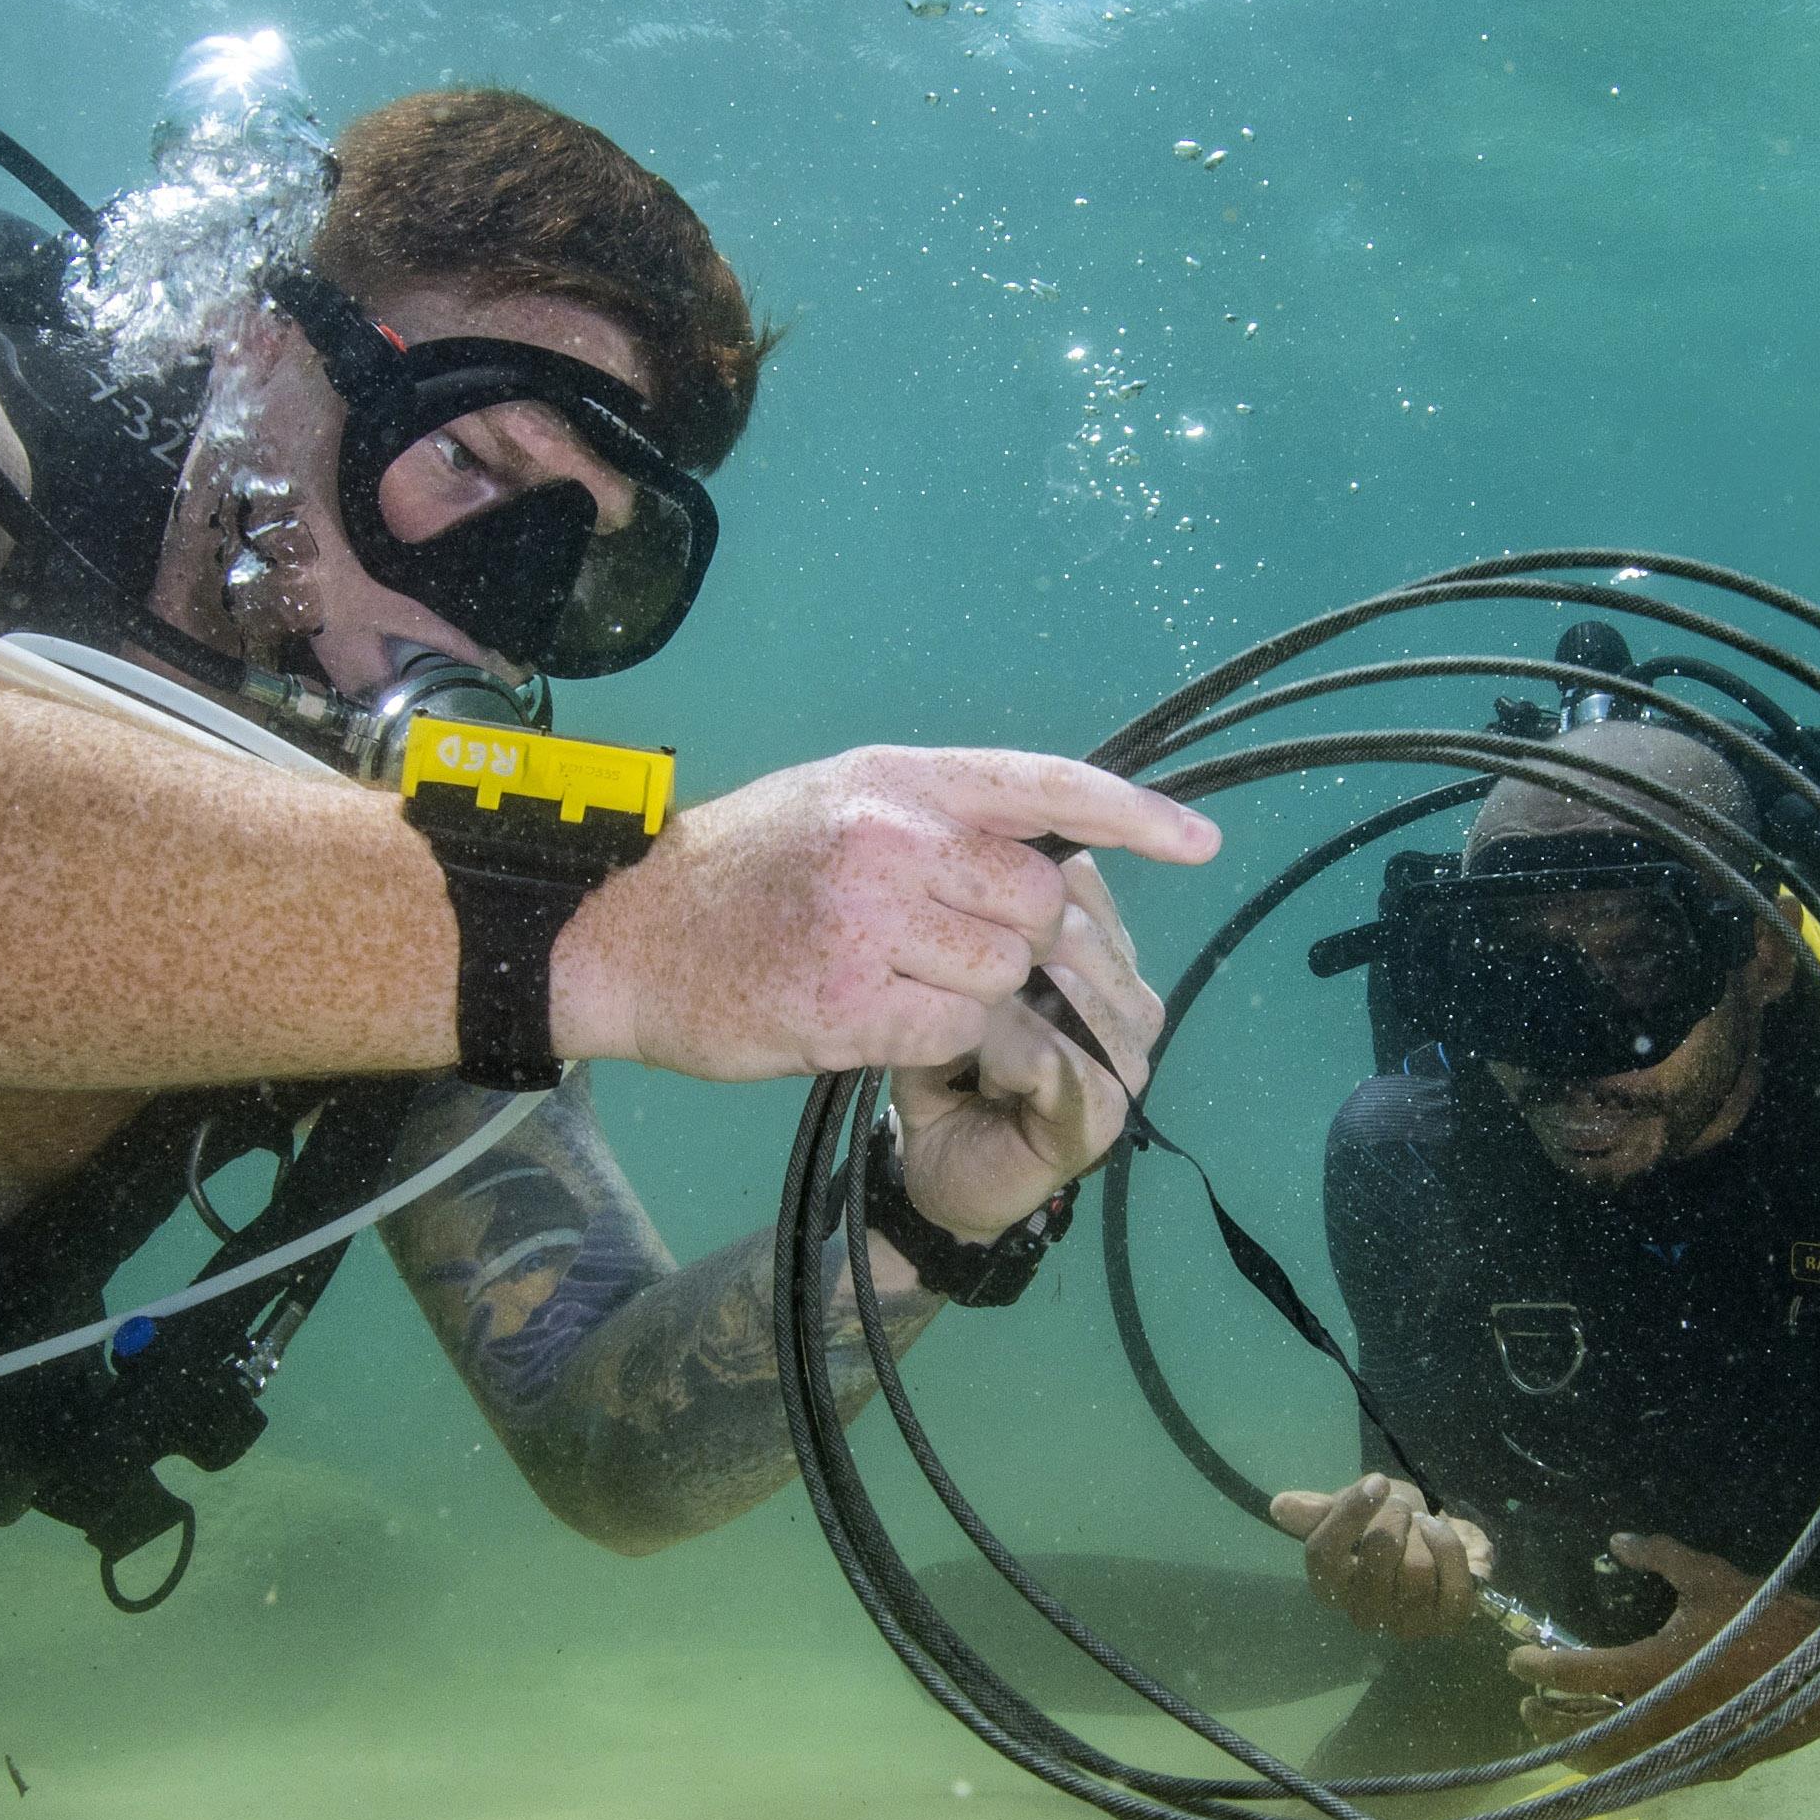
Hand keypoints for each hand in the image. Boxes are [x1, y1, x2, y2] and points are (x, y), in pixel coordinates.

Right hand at [551, 747, 1215, 1082]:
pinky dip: (935, 1042)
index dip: (1135, 813)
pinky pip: (952, 1034)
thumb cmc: (739, 871)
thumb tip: (1049, 848)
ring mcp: (868, 922)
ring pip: (1002, 975)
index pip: (1046, 785)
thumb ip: (938, 816)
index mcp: (896, 777)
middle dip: (1036, 942)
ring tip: (909, 987)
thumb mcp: (838, 801)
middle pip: (1040, 900)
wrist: (621, 933)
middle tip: (993, 964)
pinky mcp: (846, 1006)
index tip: (1199, 842)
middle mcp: (889, 839)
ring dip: (979, 998)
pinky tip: (880, 1024)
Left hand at [890, 855, 1162, 1239]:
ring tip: (965, 1041)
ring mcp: (1129, 1052)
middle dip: (998, 955)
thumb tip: (980, 836)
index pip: (1076, 876)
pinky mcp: (1110, 1107)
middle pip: (1073, 925)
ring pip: (1068, 985)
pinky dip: (1001, 1057)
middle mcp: (1130, 993)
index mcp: (1101, 948)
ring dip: (996, 1009)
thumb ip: (975, 911)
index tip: (954, 936)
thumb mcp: (946, 971)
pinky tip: (978, 1073)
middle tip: (952, 1004)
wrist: (930, 1161)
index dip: (1010, 887)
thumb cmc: (938, 1059)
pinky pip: (1054, 1052)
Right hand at [1267, 1472, 1496, 1639]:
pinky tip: (1440, 1531)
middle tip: (1401, 1507)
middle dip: (1395, 1519)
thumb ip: (1318, 1510)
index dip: (1348, 1515)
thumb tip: (1281, 1506)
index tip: (1375, 1482)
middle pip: (1377, 1557)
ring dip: (1424, 1533)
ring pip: (1417, 1571)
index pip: (1324, 1556)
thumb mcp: (1351, 1508)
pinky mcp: (1445, 1623)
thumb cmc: (1386, 1526)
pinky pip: (1452, 1585)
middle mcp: (1362, 1614)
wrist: (1434, 1540)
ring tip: (1422, 1524)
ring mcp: (1405, 1624)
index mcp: (1330, 1586)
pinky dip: (1450, 1548)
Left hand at [1505, 1533, 1819, 1773]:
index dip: (1537, 1667)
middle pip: (1579, 1734)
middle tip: (1528, 1704)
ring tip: (1562, 1730)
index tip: (1515, 1660)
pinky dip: (1620, 1763)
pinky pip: (1647, 1773)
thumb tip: (1618, 1541)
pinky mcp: (1706, 1769)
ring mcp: (1680, 1752)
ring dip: (1578, 1748)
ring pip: (1609, 1764)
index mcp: (1648, 1671)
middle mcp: (1655, 1721)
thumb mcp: (1711, 1577)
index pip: (1573, 1675)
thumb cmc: (1769, 1620)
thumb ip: (1658, 1557)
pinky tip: (1615, 1748)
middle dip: (1546, 1720)